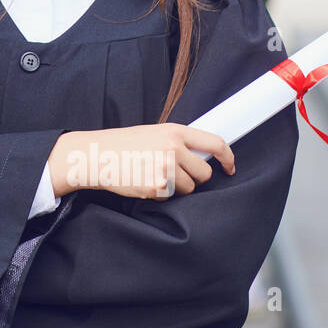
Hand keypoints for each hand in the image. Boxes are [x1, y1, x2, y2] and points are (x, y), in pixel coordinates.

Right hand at [47, 125, 234, 200]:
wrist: (96, 155)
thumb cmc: (124, 145)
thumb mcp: (153, 133)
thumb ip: (177, 142)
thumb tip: (203, 156)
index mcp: (174, 131)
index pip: (215, 142)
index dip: (228, 157)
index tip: (230, 167)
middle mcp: (173, 148)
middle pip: (204, 172)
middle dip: (194, 177)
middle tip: (173, 173)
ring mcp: (166, 168)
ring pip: (189, 187)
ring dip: (177, 187)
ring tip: (153, 175)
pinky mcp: (158, 186)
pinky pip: (171, 197)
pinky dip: (161, 194)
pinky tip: (144, 182)